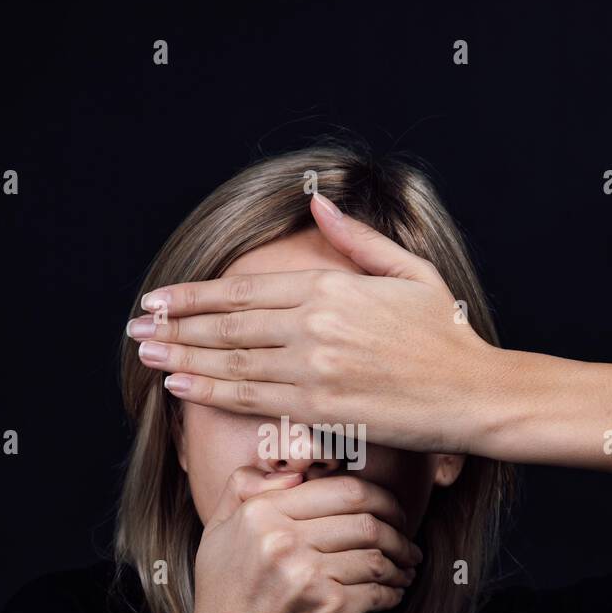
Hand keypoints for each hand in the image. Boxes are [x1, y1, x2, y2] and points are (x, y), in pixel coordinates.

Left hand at [128, 193, 502, 453]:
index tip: (159, 299)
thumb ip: (357, 240)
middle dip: (174, 326)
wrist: (476, 392)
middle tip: (135, 328)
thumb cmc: (446, 336)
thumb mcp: (408, 272)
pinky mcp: (321, 407)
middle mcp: (314, 324)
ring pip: (231, 362)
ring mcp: (314, 367)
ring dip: (180, 359)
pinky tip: (180, 387)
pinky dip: (210, 392)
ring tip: (144, 356)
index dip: (193, 296)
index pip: (243, 290)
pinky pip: (253, 399)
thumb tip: (320, 205)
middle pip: (226, 325)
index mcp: (330, 287)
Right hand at [185, 465, 421, 612]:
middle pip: (366, 520)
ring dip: (402, 562)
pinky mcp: (329, 610)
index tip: (392, 511)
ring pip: (377, 556)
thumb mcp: (215, 535)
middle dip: (399, 530)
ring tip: (407, 568)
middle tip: (408, 540)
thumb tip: (292, 471)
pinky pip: (379, 591)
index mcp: (260, 515)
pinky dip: (394, 592)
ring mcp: (307, 576)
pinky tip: (395, 593)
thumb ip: (243, 490)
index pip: (341, 489)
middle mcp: (283, 541)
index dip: (380, 497)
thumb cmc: (224, 602)